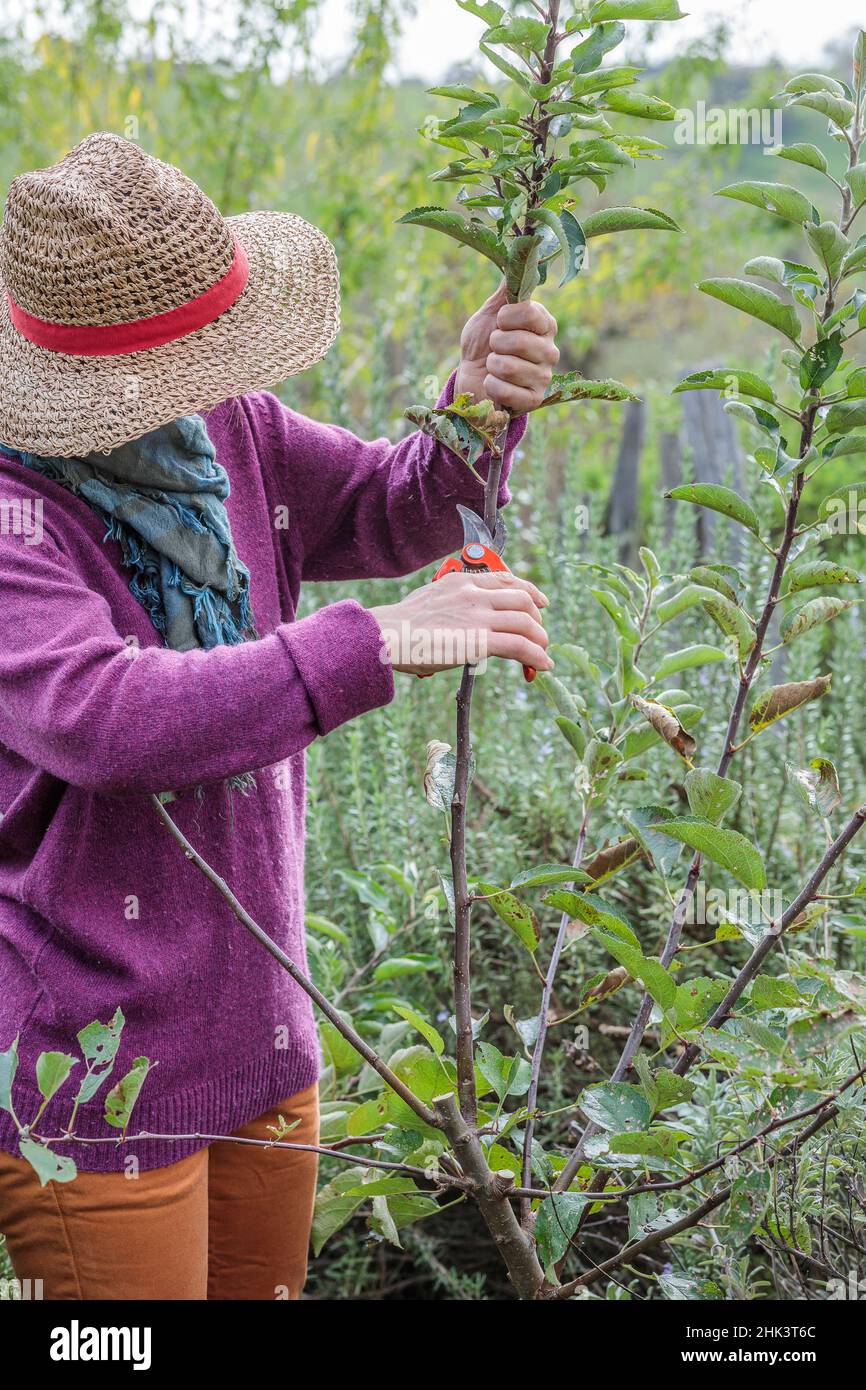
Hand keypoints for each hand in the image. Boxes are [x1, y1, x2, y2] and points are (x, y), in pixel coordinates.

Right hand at [370, 570, 551, 676]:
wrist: (387, 637)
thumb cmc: (400, 626)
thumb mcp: (429, 600)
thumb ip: (452, 604)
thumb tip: (459, 622)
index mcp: (461, 582)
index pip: (506, 579)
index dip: (530, 591)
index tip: (540, 603)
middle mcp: (474, 594)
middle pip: (523, 600)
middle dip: (537, 619)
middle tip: (539, 637)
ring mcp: (478, 616)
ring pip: (526, 623)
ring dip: (540, 641)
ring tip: (542, 657)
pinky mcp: (479, 641)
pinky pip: (520, 646)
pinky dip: (536, 656)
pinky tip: (540, 666)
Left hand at [455, 280, 559, 412]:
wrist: (472, 376)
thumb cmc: (483, 343)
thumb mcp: (492, 311)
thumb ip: (507, 287)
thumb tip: (520, 249)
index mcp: (545, 325)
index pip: (531, 313)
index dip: (507, 317)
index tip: (499, 322)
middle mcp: (550, 350)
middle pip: (519, 341)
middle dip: (496, 344)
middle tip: (495, 348)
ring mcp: (543, 377)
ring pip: (508, 366)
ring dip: (492, 366)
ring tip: (494, 367)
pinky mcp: (533, 401)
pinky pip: (504, 389)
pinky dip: (491, 386)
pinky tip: (494, 385)